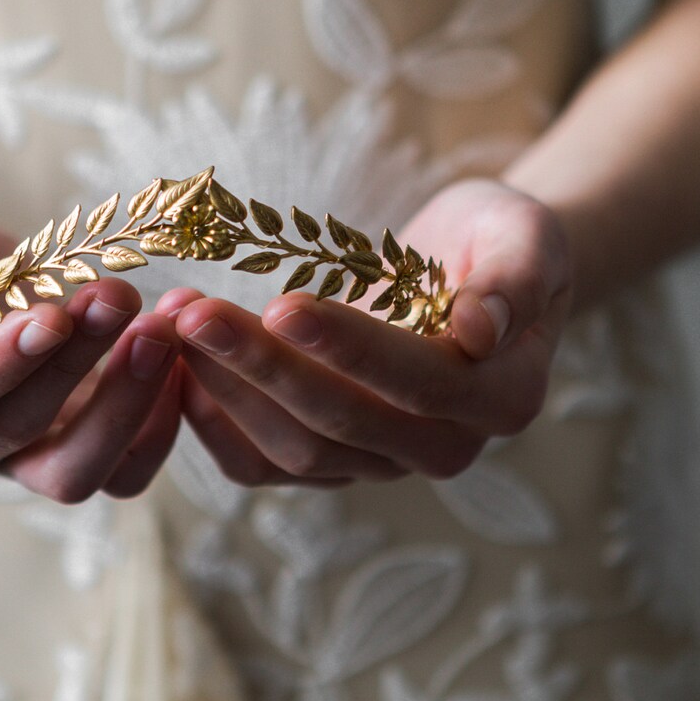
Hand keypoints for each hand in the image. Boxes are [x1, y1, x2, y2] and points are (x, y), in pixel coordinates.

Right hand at [0, 187, 181, 500]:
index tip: (51, 315)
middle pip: (21, 439)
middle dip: (77, 369)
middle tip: (121, 297)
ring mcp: (9, 455)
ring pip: (81, 468)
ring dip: (129, 402)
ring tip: (160, 324)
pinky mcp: (64, 438)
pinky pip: (123, 460)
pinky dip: (158, 415)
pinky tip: (179, 349)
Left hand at [159, 179, 572, 487]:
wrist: (471, 271)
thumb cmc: (500, 239)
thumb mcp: (525, 235)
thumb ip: (512, 279)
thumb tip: (479, 330)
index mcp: (504, 398)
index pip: (419, 382)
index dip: (350, 348)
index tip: (283, 304)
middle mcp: (447, 448)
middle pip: (343, 424)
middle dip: (262, 367)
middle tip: (195, 313)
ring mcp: (383, 464)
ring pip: (293, 449)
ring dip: (226, 387)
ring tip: (176, 321)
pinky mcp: (331, 463)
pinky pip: (262, 465)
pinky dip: (214, 423)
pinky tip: (174, 368)